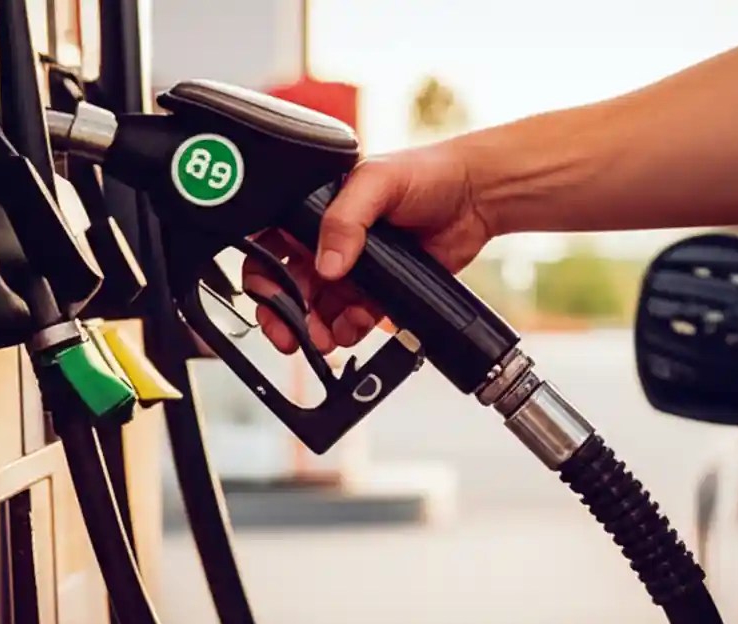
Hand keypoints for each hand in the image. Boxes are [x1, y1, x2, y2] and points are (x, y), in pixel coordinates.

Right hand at [243, 141, 494, 354]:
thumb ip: (345, 219)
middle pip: (289, 288)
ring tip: (329, 336)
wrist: (474, 197)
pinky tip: (357, 325)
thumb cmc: (426, 172)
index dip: (263, 276)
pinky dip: (349, 329)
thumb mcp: (377, 181)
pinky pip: (352, 318)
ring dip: (318, 329)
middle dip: (287, 316)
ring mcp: (353, 268)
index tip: (269, 299)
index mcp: (314, 210)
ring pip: (318, 310)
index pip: (269, 245)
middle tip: (291, 336)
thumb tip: (327, 264)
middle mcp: (328, 241)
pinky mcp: (378, 290)